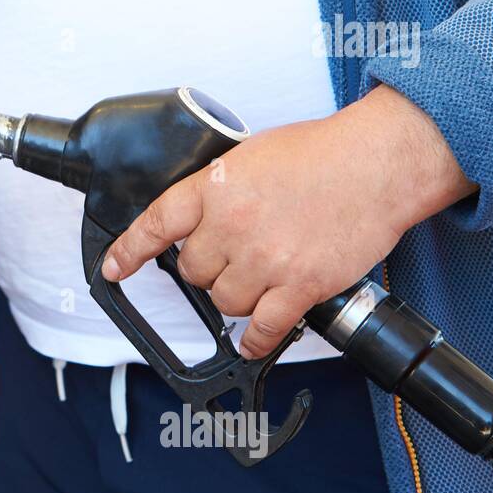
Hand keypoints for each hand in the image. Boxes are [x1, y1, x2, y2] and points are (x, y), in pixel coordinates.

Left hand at [101, 85, 475, 357]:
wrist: (378, 162)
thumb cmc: (323, 153)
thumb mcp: (252, 155)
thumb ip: (220, 188)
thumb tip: (203, 216)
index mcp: (214, 188)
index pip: (155, 224)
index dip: (129, 251)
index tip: (114, 269)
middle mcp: (232, 226)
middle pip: (192, 272)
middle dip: (208, 268)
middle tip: (235, 254)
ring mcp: (265, 259)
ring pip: (223, 302)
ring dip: (236, 297)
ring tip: (260, 277)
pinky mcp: (300, 286)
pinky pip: (263, 328)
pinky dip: (257, 339)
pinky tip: (257, 339)